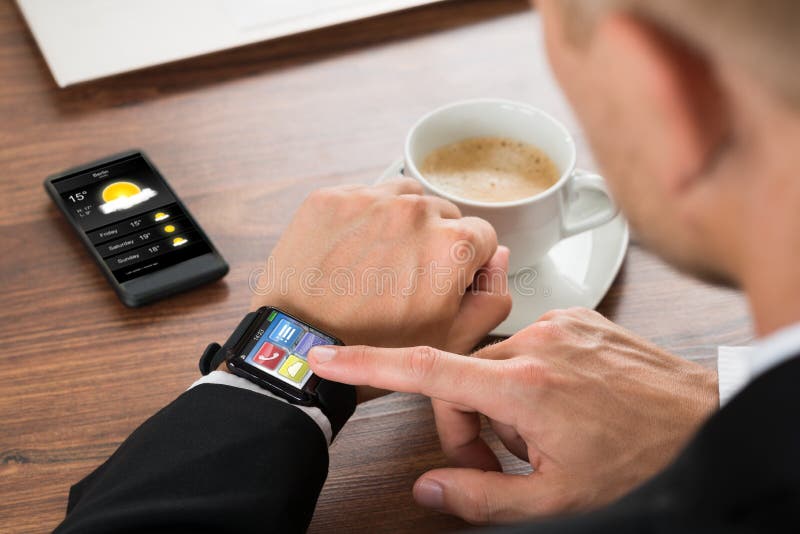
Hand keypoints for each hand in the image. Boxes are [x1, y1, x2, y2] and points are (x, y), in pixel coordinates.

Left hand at [250, 178, 510, 351]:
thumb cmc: (372, 351)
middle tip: (406, 277)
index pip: (482, 234)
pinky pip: (364, 196)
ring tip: (379, 261)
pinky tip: (351, 252)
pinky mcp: (331, 199)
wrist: (298, 348)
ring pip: (405, 197)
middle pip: (443, 214)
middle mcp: (414, 212)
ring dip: (401, 222)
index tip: (444, 280)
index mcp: (452, 245)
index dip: (467, 262)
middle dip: (433, 240)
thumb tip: (498, 258)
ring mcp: (370, 200)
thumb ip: (491, 298)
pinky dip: (363, 218)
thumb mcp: (450, 342)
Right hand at [307, 307, 717, 522]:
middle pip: (459, 380)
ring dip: (498, 404)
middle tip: (495, 465)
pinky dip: (525, 379)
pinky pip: (524, 346)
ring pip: (491, 364)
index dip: (367, 364)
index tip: (326, 354)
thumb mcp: (558, 499)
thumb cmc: (640, 458)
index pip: (425, 369)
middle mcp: (535, 343)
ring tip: (537, 438)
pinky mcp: (573, 317)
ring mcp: (556, 325)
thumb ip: (482, 496)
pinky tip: (557, 405)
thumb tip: (429, 487)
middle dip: (465, 426)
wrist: (703, 417)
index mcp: (524, 387)